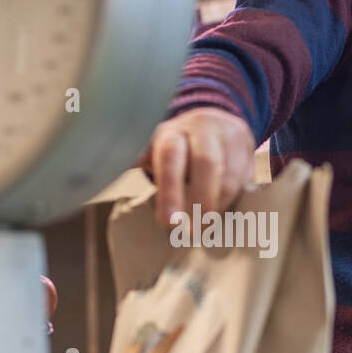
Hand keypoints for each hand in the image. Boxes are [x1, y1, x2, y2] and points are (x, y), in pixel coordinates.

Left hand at [137, 108, 256, 227]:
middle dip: (201, 203)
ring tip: (210, 225)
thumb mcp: (151, 151)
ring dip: (221, 206)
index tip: (170, 224)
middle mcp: (202, 126)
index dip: (170, 193)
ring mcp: (230, 134)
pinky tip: (229, 214)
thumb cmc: (176, 149)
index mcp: (171, 132)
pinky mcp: (251, 145)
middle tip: (196, 232)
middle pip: (206, 164)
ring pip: (231, 175)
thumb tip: (101, 178)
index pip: (169, 159)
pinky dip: (239, 200)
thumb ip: (133, 164)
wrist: (211, 120)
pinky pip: (249, 178)